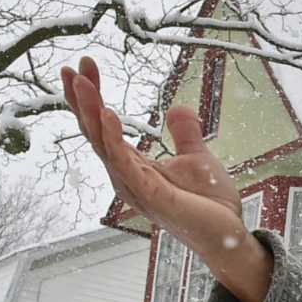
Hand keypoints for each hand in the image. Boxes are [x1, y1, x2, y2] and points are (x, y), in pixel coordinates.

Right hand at [60, 57, 269, 301]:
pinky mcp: (150, 196)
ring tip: (82, 83)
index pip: (104, 125)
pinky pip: (125, 165)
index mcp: (132, 164)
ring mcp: (135, 186)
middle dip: (81, 100)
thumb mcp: (197, 157)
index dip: (93, 96)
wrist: (228, 236)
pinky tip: (109, 114)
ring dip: (91, 112)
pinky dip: (114, 139)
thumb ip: (185, 133)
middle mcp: (125, 174)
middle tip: (73, 68)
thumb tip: (178, 107)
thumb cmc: (209, 203)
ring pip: (103, 145)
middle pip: (95, 132)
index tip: (87, 65)